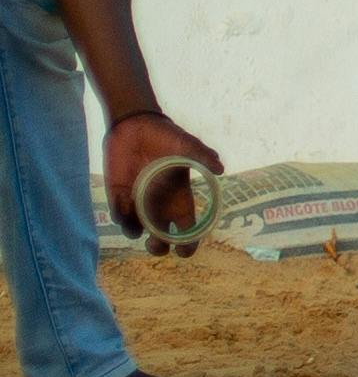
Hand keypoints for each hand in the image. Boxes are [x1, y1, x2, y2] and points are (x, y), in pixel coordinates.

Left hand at [103, 107, 221, 242]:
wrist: (136, 125)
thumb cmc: (166, 136)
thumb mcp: (188, 145)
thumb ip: (202, 156)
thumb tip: (220, 168)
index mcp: (180, 198)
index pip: (187, 229)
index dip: (188, 243)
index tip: (184, 250)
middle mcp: (159, 205)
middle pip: (160, 238)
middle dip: (158, 247)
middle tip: (156, 244)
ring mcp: (137, 202)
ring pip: (136, 230)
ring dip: (136, 233)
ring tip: (137, 225)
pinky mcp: (118, 196)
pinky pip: (119, 215)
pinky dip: (121, 216)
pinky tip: (126, 204)